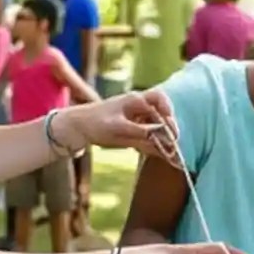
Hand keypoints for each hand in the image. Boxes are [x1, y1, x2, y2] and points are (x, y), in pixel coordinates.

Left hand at [54, 89, 180, 165]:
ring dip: (164, 138)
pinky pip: (150, 137)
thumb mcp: (117, 128)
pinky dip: (156, 145)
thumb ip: (138, 131)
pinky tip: (160, 154)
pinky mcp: (135, 131)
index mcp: (135, 100)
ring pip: (157, 127)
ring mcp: (138, 119)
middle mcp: (139, 108)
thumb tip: (158, 134)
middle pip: (162, 114)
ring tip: (170, 152)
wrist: (80, 128)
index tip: (169, 121)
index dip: (167, 108)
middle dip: (169, 127)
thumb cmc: (96, 123)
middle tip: (174, 141)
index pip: (158, 99)